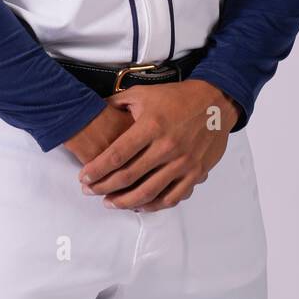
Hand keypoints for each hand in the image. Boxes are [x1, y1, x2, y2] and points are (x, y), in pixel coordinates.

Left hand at [76, 79, 239, 212]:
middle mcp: (166, 146)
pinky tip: (139, 205)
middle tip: (90, 192)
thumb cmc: (177, 97)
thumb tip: (95, 108)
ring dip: (125, 201)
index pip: (118, 154)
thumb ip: (118, 102)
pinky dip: (153, 206)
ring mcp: (183, 162)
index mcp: (151, 126)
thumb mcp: (144, 93)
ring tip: (109, 202)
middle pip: (129, 176)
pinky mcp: (196, 173)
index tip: (84, 178)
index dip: (97, 169)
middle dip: (104, 187)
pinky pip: (172, 197)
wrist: (215, 102)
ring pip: (148, 192)